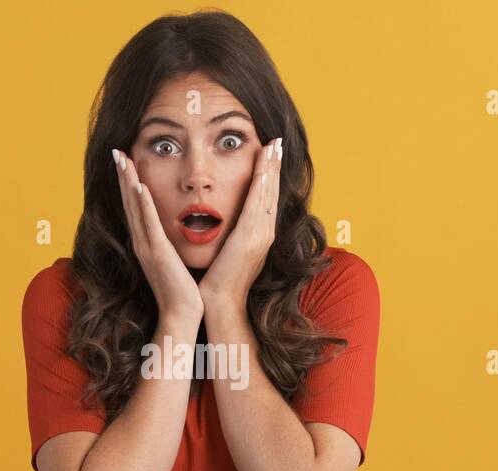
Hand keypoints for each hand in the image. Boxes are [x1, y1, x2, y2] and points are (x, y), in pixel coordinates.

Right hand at [113, 148, 203, 322]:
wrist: (182, 314)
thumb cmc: (182, 291)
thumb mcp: (173, 260)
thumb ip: (170, 244)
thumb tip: (177, 229)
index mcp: (147, 242)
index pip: (136, 207)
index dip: (129, 183)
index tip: (126, 161)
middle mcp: (142, 242)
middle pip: (129, 202)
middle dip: (123, 176)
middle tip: (117, 151)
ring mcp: (148, 247)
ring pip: (135, 208)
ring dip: (128, 182)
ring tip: (123, 159)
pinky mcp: (158, 254)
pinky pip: (149, 225)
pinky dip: (143, 206)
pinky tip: (140, 188)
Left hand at [198, 137, 281, 309]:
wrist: (219, 303)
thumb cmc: (219, 279)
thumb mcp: (229, 250)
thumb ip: (232, 233)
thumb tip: (224, 219)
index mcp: (259, 234)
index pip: (266, 197)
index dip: (270, 174)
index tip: (270, 152)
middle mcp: (265, 232)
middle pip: (272, 191)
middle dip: (275, 164)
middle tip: (278, 140)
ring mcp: (260, 235)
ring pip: (267, 194)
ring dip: (271, 168)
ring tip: (274, 145)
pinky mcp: (250, 239)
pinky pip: (257, 206)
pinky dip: (261, 185)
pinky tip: (262, 167)